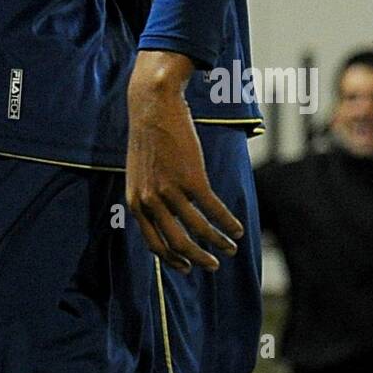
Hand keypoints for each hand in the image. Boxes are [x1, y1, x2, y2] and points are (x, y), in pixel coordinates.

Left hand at [126, 51, 243, 272]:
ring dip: (218, 242)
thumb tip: (164, 218)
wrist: (153, 105)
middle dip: (198, 259)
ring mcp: (170, 191)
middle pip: (178, 243)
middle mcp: (150, 201)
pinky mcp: (192, 178)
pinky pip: (214, 210)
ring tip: (231, 246)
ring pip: (199, 230)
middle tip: (213, 265)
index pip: (154, 244)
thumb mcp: (140, 172)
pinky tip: (237, 228)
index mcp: (135, 201)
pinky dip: (227, 222)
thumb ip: (148, 196)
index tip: (187, 267)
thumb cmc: (148, 136)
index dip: (173, 259)